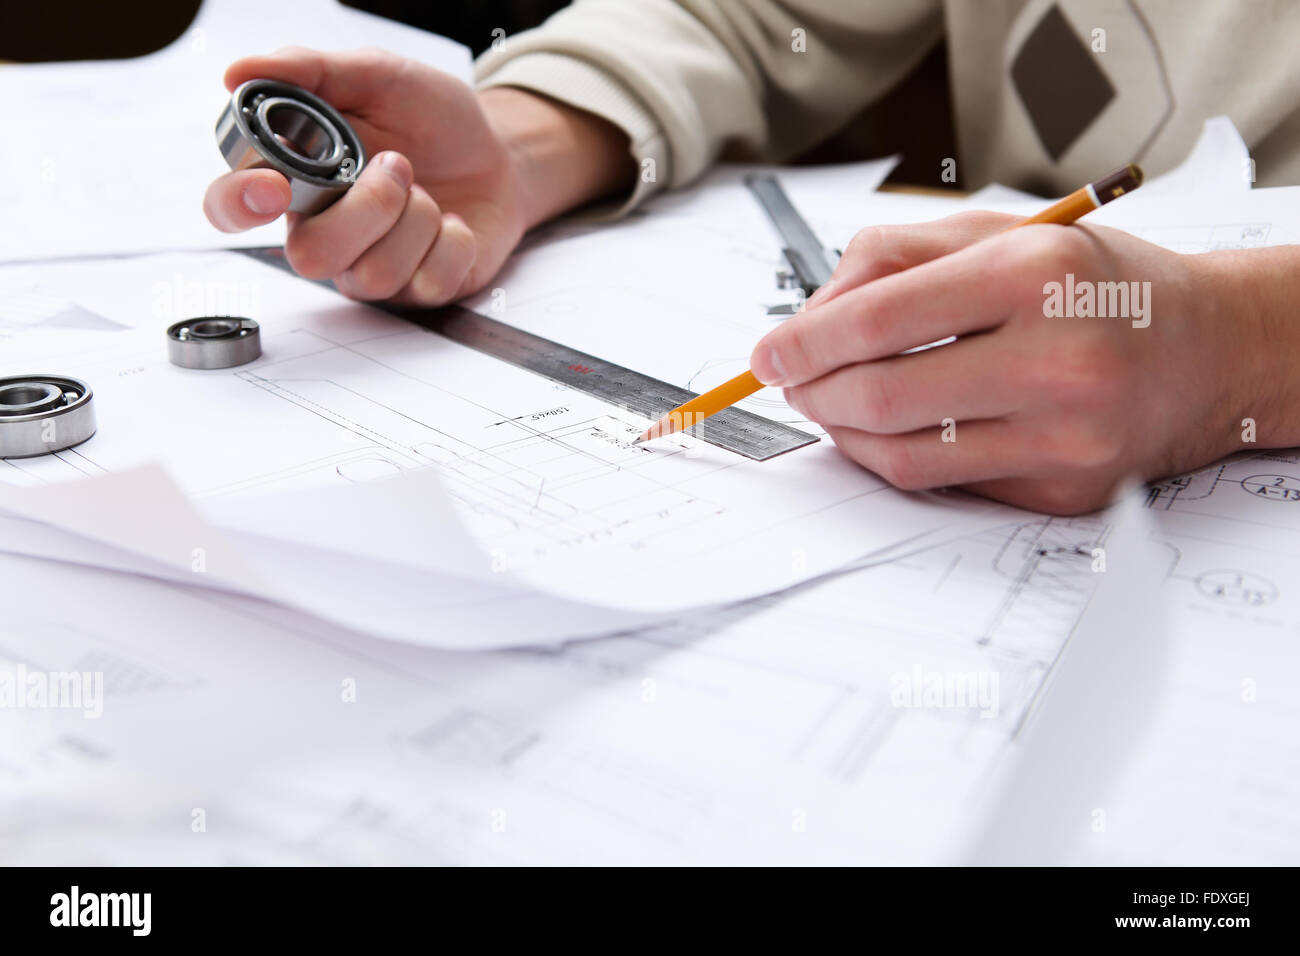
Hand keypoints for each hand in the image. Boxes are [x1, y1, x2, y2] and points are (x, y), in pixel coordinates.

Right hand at [204, 47, 632, 303]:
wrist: (500, 153)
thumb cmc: (432, 119)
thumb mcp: (376, 75)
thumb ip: (310, 70)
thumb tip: (239, 72)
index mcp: (297, 178)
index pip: (231, 207)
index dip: (239, 204)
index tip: (272, 187)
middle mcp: (326, 230)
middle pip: (310, 256)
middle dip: (367, 208)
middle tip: (399, 164)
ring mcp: (371, 266)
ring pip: (373, 273)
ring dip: (416, 220)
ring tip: (429, 192)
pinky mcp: (419, 290)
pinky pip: (428, 281)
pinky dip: (454, 241)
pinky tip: (455, 223)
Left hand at [749, 212, 1265, 513]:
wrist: (1205, 350)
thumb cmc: (1093, 284)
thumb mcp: (1000, 233)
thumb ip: (892, 257)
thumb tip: (806, 320)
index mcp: (1036, 273)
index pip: (878, 318)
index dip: (802, 341)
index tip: (768, 352)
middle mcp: (1059, 357)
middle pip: (880, 394)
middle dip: (812, 391)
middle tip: (792, 380)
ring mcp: (1066, 436)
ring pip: (902, 454)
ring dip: (842, 431)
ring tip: (831, 403)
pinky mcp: (1065, 490)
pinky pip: (944, 483)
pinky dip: (894, 457)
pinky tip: (886, 429)